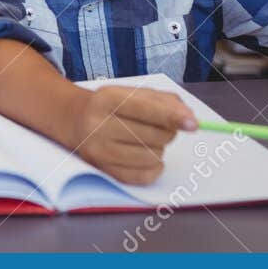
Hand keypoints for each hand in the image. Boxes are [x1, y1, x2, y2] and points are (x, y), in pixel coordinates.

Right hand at [70, 85, 195, 185]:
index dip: (171, 117)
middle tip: (159, 126)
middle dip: (167, 131)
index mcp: (107, 98)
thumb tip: (189, 120)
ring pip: (152, 156)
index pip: (145, 109)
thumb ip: (165, 101)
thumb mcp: (133, 92)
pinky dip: (154, 168)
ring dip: (159, 149)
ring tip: (146, 140)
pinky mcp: (103, 170)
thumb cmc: (112, 104)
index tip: (193, 124)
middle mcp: (98, 124)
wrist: (74, 119)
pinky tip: (147, 157)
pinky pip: (143, 176)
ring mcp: (99, 150)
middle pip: (154, 135)